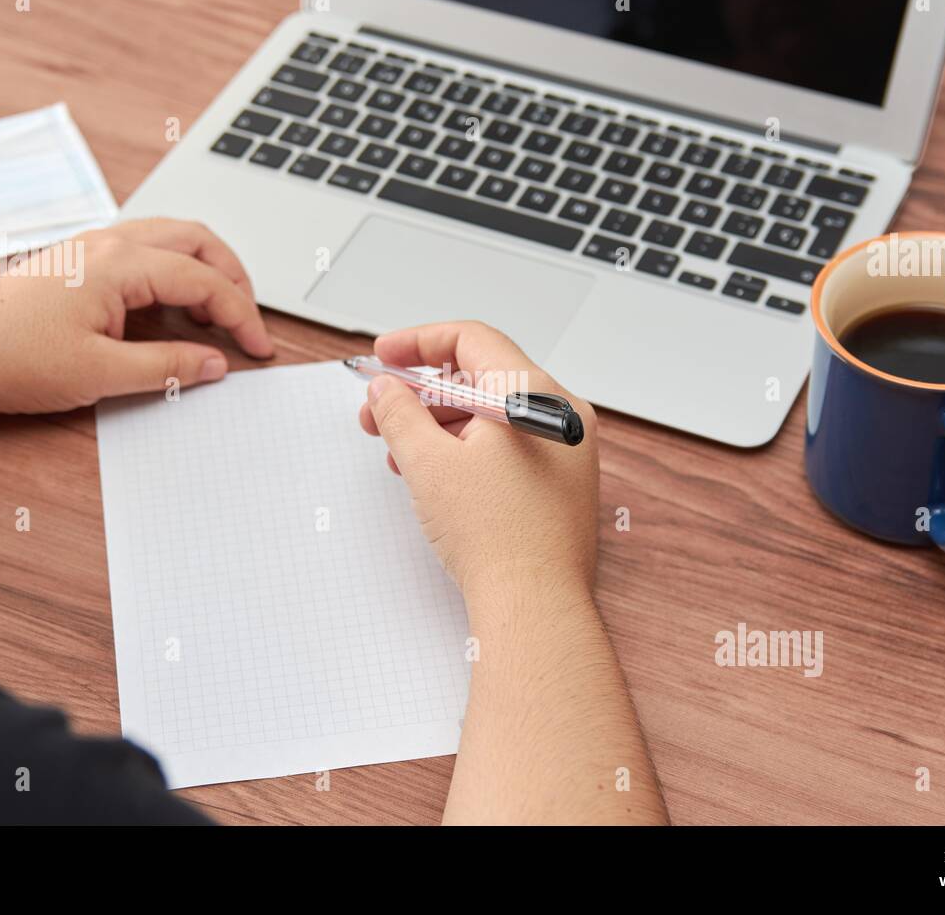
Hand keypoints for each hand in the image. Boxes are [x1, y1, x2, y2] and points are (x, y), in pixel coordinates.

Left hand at [0, 218, 272, 414]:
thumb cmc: (13, 359)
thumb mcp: (101, 374)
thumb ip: (168, 366)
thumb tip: (216, 363)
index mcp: (120, 263)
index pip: (205, 280)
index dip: (242, 315)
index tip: (260, 349)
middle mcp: (109, 242)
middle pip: (197, 240)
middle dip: (234, 278)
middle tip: (248, 320)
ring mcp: (92, 247)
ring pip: (171, 238)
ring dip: (205, 270)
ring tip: (215, 315)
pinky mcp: (79, 261)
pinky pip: (144, 250)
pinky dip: (174, 272)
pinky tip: (171, 310)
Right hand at [358, 321, 598, 598]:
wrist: (534, 605)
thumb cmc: (499, 540)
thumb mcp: (428, 463)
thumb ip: (399, 413)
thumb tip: (387, 390)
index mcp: (536, 396)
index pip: (474, 340)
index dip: (420, 342)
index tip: (386, 355)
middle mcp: (560, 416)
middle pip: (482, 377)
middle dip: (422, 392)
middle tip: (379, 409)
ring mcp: (565, 451)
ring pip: (491, 416)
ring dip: (438, 424)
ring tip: (397, 449)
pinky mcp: (559, 484)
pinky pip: (507, 448)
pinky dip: (466, 450)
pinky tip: (430, 473)